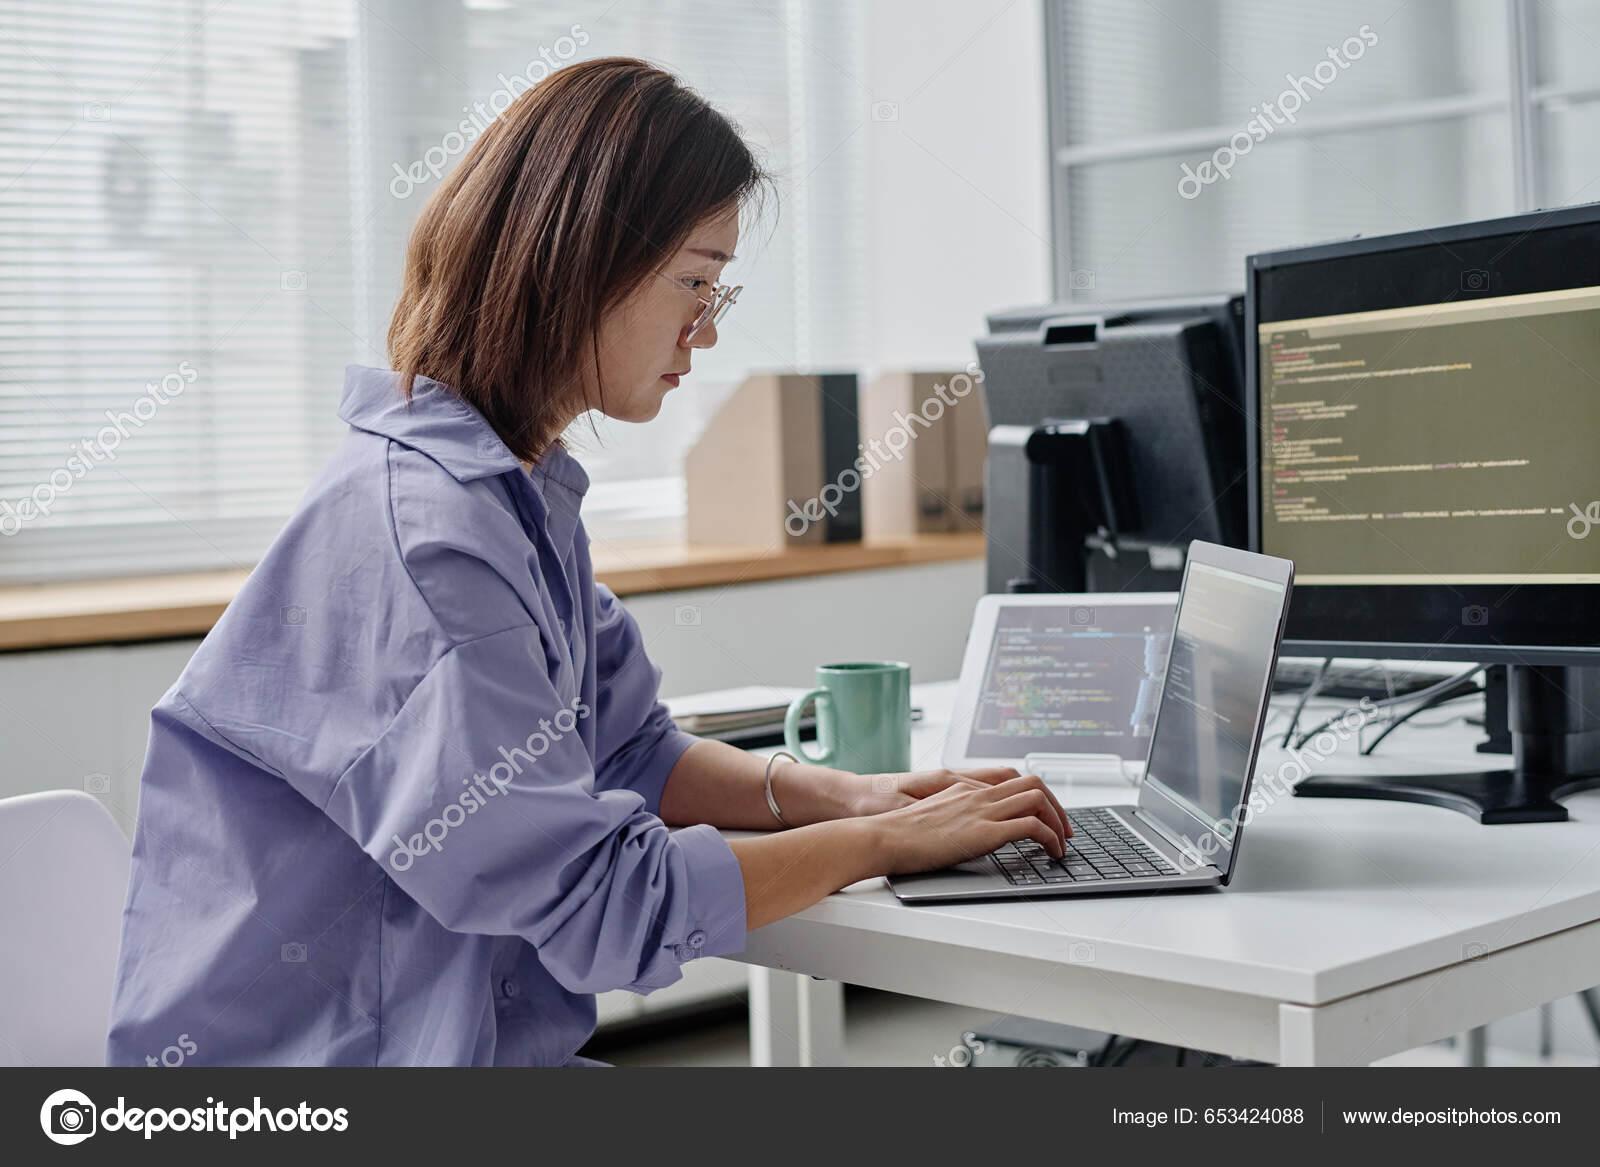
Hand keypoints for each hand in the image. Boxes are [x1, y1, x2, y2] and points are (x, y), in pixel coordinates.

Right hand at [866, 774, 1073, 874]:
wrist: (882, 836)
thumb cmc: (897, 834)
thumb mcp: (930, 820)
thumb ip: (951, 820)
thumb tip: (965, 836)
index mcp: (964, 789)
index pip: (1012, 781)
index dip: (1036, 797)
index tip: (1044, 816)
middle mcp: (977, 794)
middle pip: (1033, 783)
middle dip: (1056, 806)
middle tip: (1064, 829)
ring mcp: (982, 810)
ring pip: (1038, 799)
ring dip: (1058, 821)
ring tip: (1061, 844)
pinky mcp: (984, 831)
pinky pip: (1032, 826)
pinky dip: (1050, 838)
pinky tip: (1051, 853)